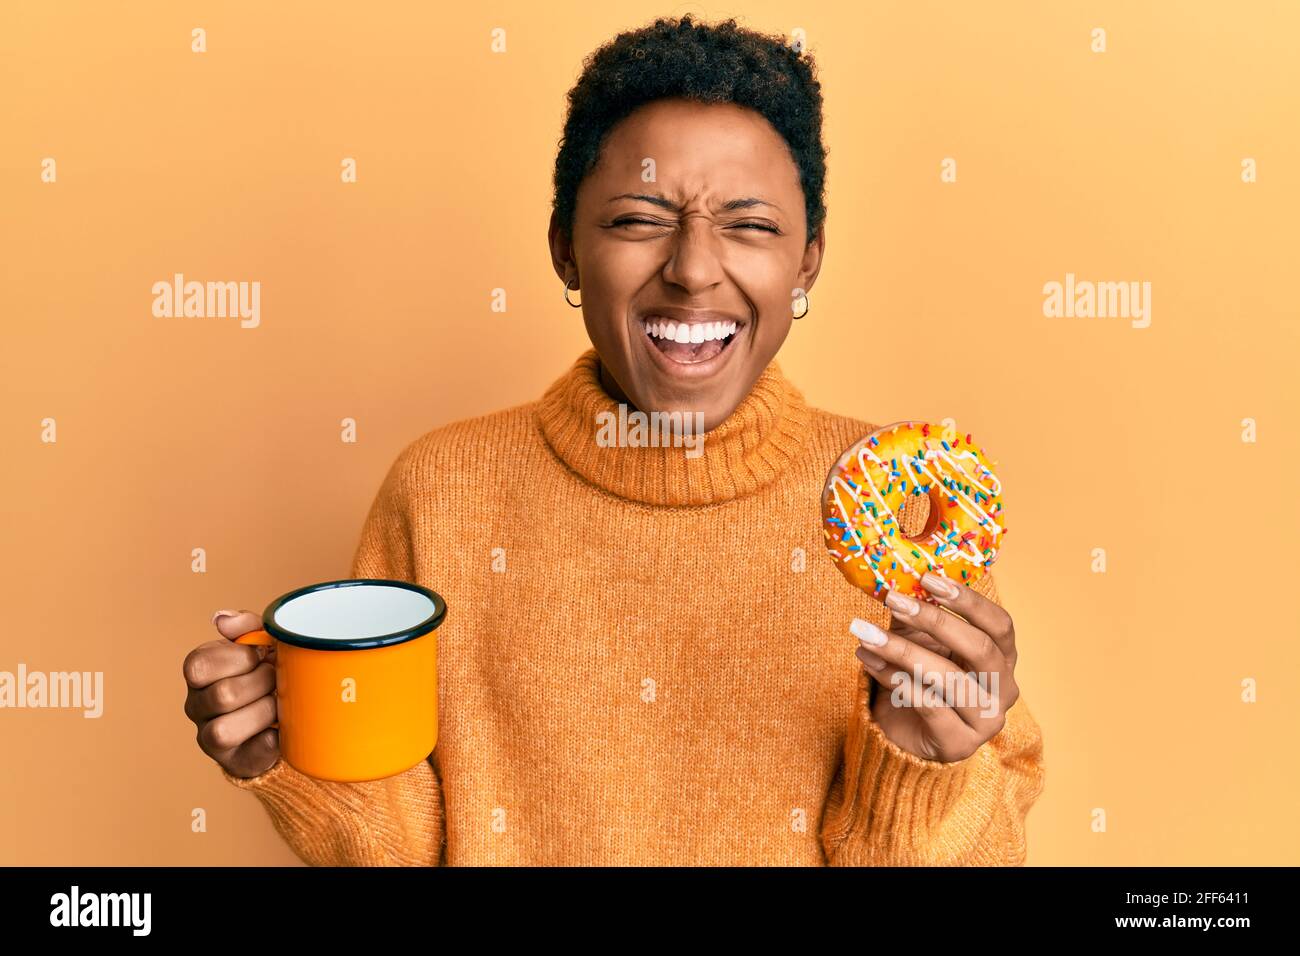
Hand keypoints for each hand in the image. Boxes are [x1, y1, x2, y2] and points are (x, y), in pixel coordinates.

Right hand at [182, 610, 279, 777]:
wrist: (280, 716)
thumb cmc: (265, 673)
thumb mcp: (260, 644)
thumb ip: (246, 627)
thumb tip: (221, 619)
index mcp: (199, 674)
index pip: (200, 665)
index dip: (240, 658)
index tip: (263, 654)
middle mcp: (196, 706)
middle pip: (222, 695)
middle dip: (261, 683)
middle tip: (277, 678)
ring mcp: (209, 737)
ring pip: (224, 730)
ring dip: (264, 711)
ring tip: (279, 703)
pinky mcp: (233, 761)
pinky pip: (252, 753)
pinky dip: (272, 739)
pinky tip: (281, 728)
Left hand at [850, 571, 1018, 762]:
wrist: (902, 734)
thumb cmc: (917, 680)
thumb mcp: (918, 640)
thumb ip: (914, 612)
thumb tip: (895, 577)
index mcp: (1002, 659)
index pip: (1000, 625)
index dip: (969, 601)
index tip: (928, 579)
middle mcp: (1004, 690)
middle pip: (980, 649)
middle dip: (934, 621)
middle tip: (894, 600)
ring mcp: (986, 721)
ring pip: (949, 678)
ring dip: (902, 650)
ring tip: (865, 634)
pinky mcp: (960, 744)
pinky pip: (929, 706)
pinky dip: (895, 680)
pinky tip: (869, 661)